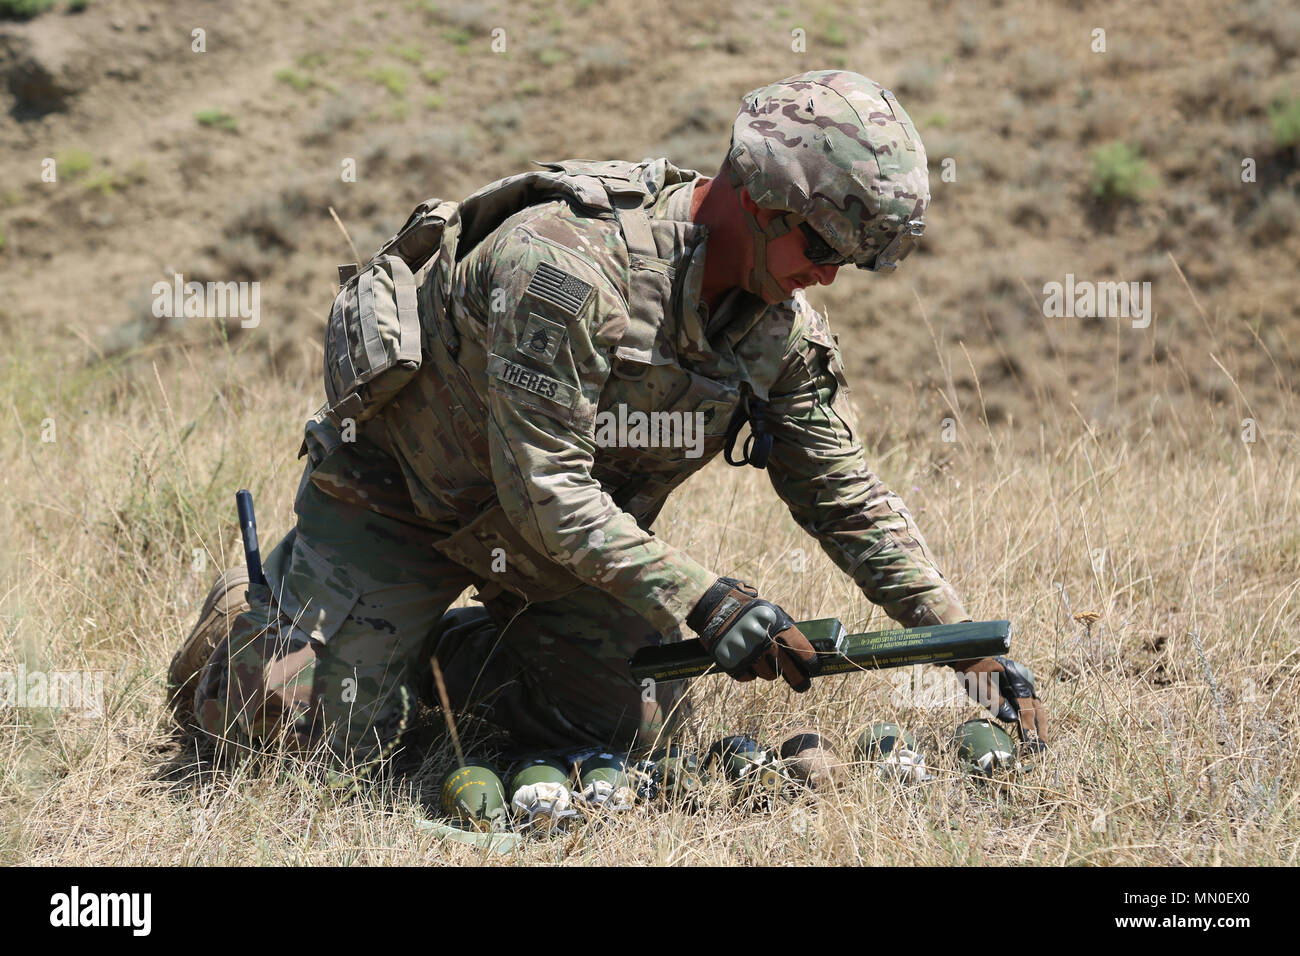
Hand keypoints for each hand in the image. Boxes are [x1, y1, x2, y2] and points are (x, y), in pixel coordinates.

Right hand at [685, 578, 815, 691]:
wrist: (711, 606)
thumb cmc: (745, 607)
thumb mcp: (769, 610)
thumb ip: (785, 628)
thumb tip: (803, 649)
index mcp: (776, 625)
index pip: (801, 650)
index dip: (811, 662)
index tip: (814, 668)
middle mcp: (763, 641)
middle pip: (788, 670)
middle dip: (799, 680)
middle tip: (803, 685)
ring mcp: (747, 654)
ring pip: (768, 675)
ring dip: (771, 672)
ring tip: (768, 665)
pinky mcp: (731, 662)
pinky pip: (748, 677)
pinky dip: (750, 672)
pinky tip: (748, 663)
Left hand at [951, 655, 1047, 750]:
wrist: (969, 657)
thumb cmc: (973, 671)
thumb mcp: (979, 686)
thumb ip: (994, 701)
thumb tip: (1013, 719)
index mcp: (1017, 680)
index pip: (1027, 708)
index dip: (1029, 726)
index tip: (1030, 741)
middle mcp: (1024, 683)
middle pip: (1037, 709)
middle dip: (1040, 728)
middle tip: (1041, 747)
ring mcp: (1022, 686)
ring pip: (1035, 708)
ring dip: (1037, 725)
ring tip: (1038, 744)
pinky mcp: (1017, 690)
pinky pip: (1027, 706)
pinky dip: (1030, 719)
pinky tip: (1028, 732)